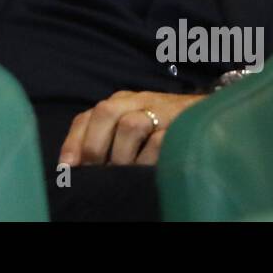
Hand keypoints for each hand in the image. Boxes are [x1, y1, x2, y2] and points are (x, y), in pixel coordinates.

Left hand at [58, 90, 207, 166]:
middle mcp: (136, 102)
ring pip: (131, 124)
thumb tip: (75, 166)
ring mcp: (159, 110)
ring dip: (122, 154)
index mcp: (118, 103)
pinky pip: (160, 140)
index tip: (67, 167)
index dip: (73, 142)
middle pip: (105, 113)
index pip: (87, 116)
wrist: (206, 111)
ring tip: (123, 171)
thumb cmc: (162, 124)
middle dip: (94, 145)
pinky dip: (149, 158)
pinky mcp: (181, 123)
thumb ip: (105, 138)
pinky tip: (146, 169)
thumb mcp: (130, 125)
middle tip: (96, 170)